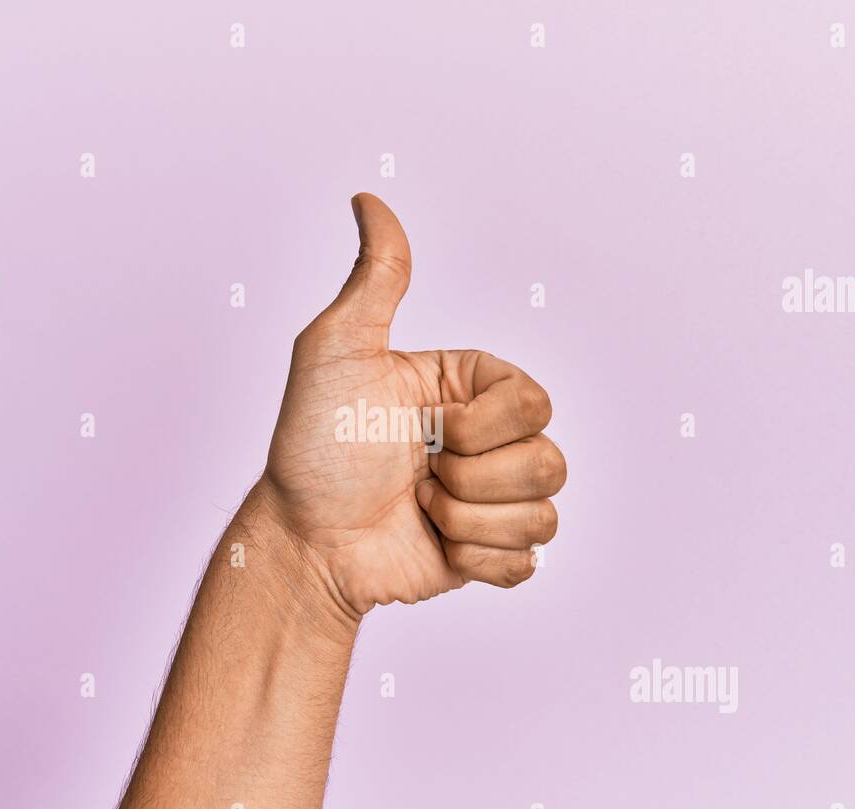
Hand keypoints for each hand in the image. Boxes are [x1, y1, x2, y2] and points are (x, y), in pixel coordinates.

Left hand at [263, 194, 565, 615]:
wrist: (305, 539)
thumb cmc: (313, 445)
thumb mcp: (336, 350)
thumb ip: (374, 278)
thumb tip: (368, 198)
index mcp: (471, 391)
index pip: (535, 403)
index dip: (483, 428)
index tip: (428, 430)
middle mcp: (491, 441)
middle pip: (549, 461)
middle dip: (474, 479)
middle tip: (419, 474)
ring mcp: (493, 500)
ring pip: (544, 516)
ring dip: (469, 520)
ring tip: (421, 509)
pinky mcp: (490, 554)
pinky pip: (528, 563)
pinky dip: (476, 560)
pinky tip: (435, 544)